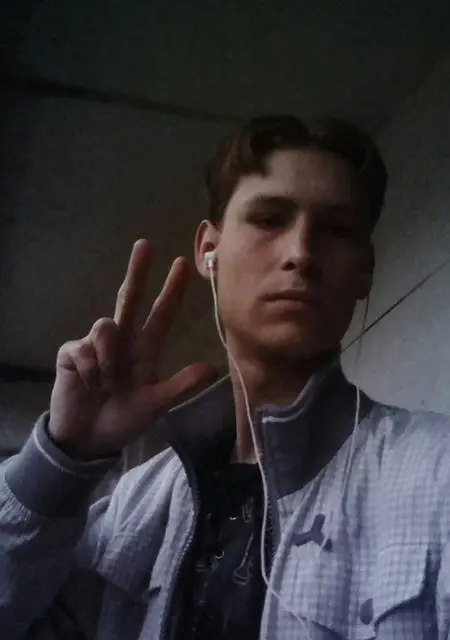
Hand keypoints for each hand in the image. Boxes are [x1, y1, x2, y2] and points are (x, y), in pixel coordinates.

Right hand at [49, 239, 215, 458]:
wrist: (88, 439)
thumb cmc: (123, 419)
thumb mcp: (155, 404)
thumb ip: (180, 386)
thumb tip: (212, 368)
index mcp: (143, 351)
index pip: (160, 315)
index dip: (171, 291)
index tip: (182, 265)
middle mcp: (122, 340)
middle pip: (129, 298)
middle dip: (137, 272)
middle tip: (145, 244)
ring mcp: (95, 345)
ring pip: (106, 325)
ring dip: (108, 356)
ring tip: (105, 383)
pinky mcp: (72, 352)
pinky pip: (83, 348)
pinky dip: (89, 368)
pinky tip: (88, 383)